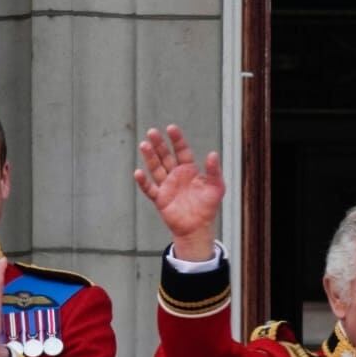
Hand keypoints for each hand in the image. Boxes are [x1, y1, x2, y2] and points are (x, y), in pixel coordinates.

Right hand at [133, 124, 224, 260]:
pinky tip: (138, 173)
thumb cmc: (208, 207)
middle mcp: (176, 175)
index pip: (181, 150)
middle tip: (152, 132)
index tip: (171, 128)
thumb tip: (213, 154)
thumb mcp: (216, 187)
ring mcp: (166, 186)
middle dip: (159, 144)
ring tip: (143, 145)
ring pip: (156, 168)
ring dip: (149, 157)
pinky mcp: (160, 199)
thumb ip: (214, 171)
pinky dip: (143, 182)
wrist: (197, 228)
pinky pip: (150, 189)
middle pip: (165, 156)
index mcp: (189, 169)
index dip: (176, 139)